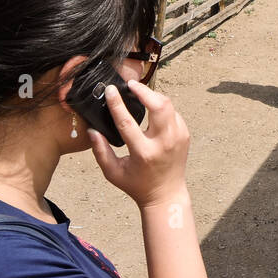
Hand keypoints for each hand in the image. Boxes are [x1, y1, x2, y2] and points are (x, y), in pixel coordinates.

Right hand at [88, 79, 190, 208]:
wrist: (166, 194)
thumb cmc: (137, 185)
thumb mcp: (113, 173)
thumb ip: (100, 151)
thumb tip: (92, 130)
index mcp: (143, 152)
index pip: (127, 122)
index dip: (117, 104)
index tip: (110, 90)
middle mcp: (164, 142)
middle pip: (159, 106)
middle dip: (144, 91)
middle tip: (131, 84)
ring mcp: (178, 137)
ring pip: (169, 105)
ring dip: (153, 96)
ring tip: (139, 92)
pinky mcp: (185, 135)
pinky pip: (173, 113)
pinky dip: (162, 107)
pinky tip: (151, 108)